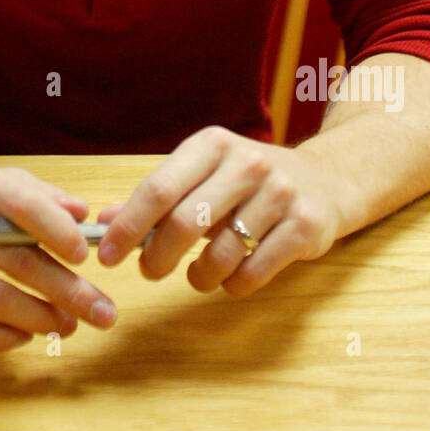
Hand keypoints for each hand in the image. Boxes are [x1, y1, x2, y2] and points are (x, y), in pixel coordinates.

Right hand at [0, 162, 117, 350]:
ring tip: (69, 326)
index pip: (18, 203)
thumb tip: (81, 212)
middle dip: (66, 289)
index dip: (56, 230)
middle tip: (101, 310)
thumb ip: (35, 193)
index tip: (86, 254)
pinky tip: (27, 336)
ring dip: (39, 317)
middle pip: (13, 259)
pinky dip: (1, 337)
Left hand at [95, 126, 341, 295]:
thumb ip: (157, 198)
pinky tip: (232, 277)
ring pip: (221, 254)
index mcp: (212, 145)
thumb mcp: (203, 175)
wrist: (327, 180)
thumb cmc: (249, 182)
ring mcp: (279, 193)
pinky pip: (254, 273)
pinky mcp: (305, 226)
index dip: (127, 226)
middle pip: (185, 222)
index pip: (158, 188)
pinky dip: (233, 285)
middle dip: (157, 257)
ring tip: (199, 275)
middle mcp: (246, 163)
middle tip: (149, 271)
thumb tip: (103, 224)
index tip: (106, 255)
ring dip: (200, 276)